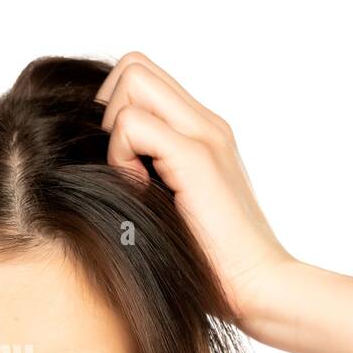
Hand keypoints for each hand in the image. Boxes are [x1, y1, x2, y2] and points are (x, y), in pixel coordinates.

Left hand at [96, 51, 296, 325]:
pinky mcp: (197, 156)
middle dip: (107, 109)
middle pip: (133, 65)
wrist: (259, 286)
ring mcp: (204, 135)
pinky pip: (132, 125)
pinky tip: (138, 192)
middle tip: (118, 164)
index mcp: (201, 133)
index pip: (142, 78)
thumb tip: (93, 168)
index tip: (118, 163)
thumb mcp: (170, 209)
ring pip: (131, 81)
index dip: (114, 109)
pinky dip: (120, 157)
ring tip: (131, 179)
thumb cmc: (210, 264)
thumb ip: (148, 178)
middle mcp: (205, 124)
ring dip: (113, 130)